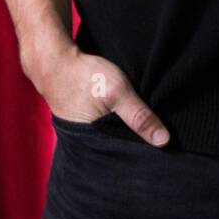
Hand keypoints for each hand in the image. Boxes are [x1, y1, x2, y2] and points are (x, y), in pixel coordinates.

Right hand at [25, 43, 170, 147]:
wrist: (54, 60)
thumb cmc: (84, 75)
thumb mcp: (117, 92)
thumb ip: (139, 116)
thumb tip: (164, 141)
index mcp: (94, 144)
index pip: (124, 158)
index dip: (141, 154)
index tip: (162, 153)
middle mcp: (87, 143)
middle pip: (118, 150)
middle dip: (134, 146)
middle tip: (157, 142)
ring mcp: (83, 132)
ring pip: (111, 138)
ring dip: (125, 133)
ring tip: (144, 129)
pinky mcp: (83, 120)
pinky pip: (103, 128)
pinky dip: (115, 124)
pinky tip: (124, 117)